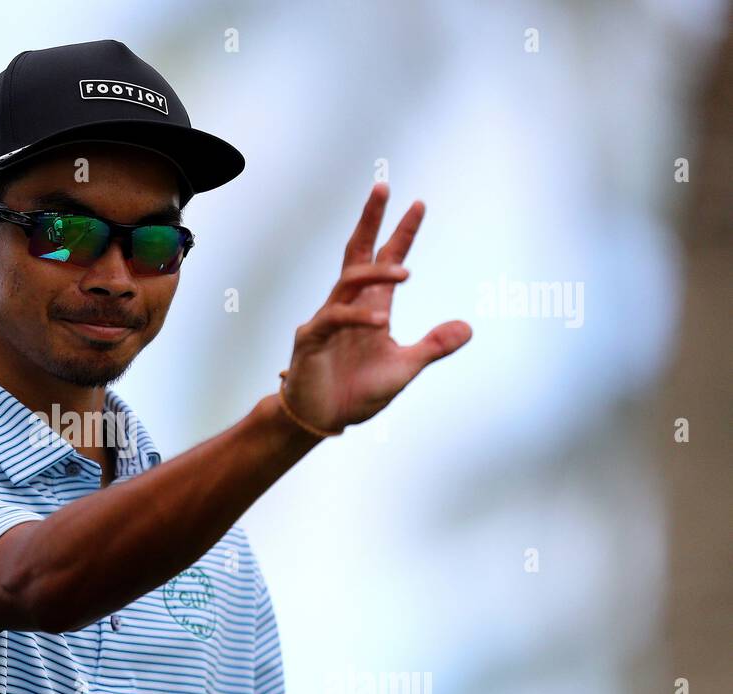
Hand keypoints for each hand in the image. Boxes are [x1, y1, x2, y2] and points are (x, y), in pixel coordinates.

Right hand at [280, 183, 471, 433]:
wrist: (323, 420)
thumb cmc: (357, 392)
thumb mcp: (404, 368)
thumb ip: (433, 347)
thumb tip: (468, 327)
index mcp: (371, 308)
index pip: (386, 261)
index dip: (401, 234)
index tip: (418, 204)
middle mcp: (348, 306)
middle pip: (356, 252)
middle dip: (370, 220)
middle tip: (384, 187)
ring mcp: (326, 320)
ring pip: (348, 281)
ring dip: (377, 273)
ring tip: (407, 273)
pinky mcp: (311, 340)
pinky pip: (335, 319)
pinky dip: (358, 319)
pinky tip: (380, 323)